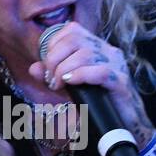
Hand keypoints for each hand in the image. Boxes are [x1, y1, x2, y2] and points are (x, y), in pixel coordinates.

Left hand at [30, 22, 151, 139]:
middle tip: (52, 80)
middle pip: (74, 39)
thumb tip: (34, 68)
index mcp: (96, 46)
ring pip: (86, 54)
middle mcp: (107, 51)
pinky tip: (71, 83)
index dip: (53, 46)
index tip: (48, 68)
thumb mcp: (67, 87)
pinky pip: (101, 72)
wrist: (121, 124)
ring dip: (64, 70)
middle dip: (54, 59)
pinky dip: (81, 76)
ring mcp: (116, 65)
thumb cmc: (95, 103)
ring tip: (60, 85)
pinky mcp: (121, 82)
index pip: (71, 30)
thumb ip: (50, 76)